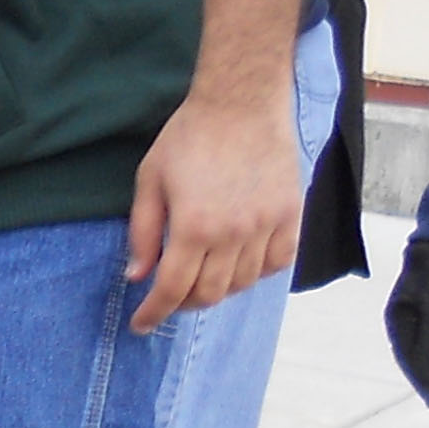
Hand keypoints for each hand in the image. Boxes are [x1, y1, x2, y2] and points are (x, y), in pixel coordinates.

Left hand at [125, 85, 303, 333]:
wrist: (241, 102)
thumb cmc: (189, 136)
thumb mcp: (150, 180)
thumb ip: (142, 232)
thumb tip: (137, 276)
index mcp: (193, 226)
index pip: (173, 290)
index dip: (154, 313)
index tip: (142, 324)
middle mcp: (233, 233)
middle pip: (210, 294)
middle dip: (184, 303)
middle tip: (170, 296)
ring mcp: (266, 226)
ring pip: (244, 284)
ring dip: (219, 289)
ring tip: (203, 275)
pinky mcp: (290, 215)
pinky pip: (278, 263)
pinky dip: (258, 273)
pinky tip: (240, 263)